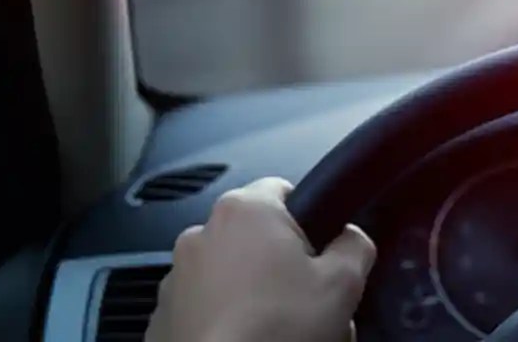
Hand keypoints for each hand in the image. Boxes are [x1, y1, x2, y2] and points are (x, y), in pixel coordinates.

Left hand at [145, 177, 376, 341]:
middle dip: (279, 261)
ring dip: (248, 290)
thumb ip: (355, 245)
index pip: (284, 190)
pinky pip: (202, 306)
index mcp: (245, 210)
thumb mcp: (343, 283)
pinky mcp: (161, 317)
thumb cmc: (281, 327)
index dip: (310, 221)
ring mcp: (174, 277)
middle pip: (256, 236)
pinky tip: (242, 340)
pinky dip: (221, 318)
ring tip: (271, 327)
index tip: (321, 257)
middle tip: (304, 298)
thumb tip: (350, 238)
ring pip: (227, 272)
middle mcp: (200, 233)